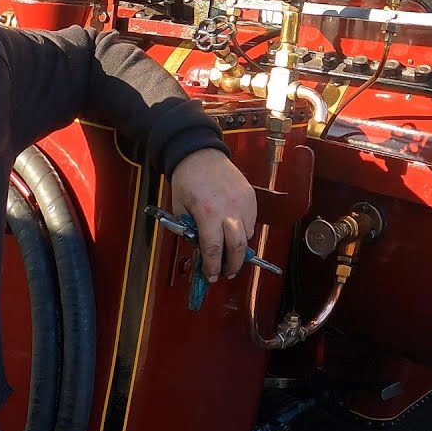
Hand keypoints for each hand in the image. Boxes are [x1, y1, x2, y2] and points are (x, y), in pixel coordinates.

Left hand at [169, 148, 257, 282]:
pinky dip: (243, 232)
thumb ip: (190, 231)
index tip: (211, 276)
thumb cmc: (187, 179)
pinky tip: (232, 231)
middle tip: (226, 273)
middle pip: (238, 248)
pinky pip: (252, 222)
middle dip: (233, 265)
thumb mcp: (179, 209)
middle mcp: (229, 209)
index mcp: (207, 212)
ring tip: (227, 251)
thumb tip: (200, 250)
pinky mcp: (251, 198)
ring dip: (238, 248)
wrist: (199, 154)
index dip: (212, 267)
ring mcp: (243, 203)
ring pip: (247, 236)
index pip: (213, 249)